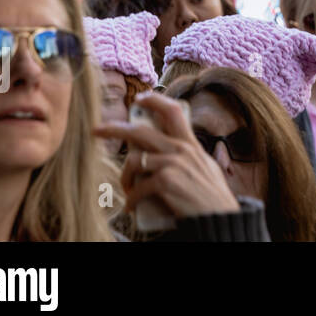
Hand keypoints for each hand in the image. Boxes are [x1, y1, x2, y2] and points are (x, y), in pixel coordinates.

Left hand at [96, 92, 240, 220]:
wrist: (218, 216)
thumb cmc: (210, 195)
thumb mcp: (204, 166)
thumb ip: (188, 156)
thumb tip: (168, 151)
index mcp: (190, 144)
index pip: (172, 111)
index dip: (155, 100)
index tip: (139, 99)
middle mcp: (181, 149)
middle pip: (141, 131)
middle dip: (114, 128)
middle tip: (97, 130)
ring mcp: (173, 164)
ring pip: (133, 159)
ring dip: (124, 177)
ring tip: (128, 190)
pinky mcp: (166, 182)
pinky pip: (138, 187)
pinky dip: (131, 199)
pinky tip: (132, 207)